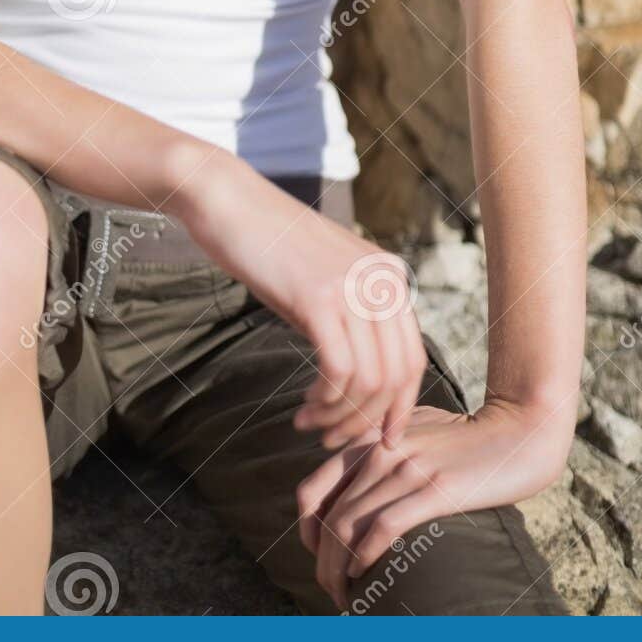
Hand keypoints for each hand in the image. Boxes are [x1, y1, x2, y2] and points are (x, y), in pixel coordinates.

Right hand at [171, 148, 427, 447]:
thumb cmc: (268, 247)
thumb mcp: (324, 282)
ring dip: (340, 417)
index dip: (400, 407)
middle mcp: (381, 278)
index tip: (378, 439)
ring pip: (370, 379)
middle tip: (331, 439)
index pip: (413, 358)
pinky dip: (326, 401)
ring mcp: (353, 285)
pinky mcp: (320, 296)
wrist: (228, 202)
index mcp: (389, 275)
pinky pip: (340, 369)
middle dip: (367, 421)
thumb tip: (365, 383)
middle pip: (397, 375)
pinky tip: (305, 407)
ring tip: (309, 424)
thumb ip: (351, 319)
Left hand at [296, 397, 570, 610]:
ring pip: (349, 525)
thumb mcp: (414, 429)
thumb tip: (356, 482)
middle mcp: (379, 452)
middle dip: (322, 563)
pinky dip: (365, 556)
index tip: (318, 559)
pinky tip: (365, 575)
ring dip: (339, 570)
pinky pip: (382, 526)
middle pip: (327, 517)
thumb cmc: (469, 436)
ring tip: (346, 597)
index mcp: (369, 440)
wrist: (518, 430)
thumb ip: (382, 446)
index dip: (306, 532)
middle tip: (331, 591)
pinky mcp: (434, 489)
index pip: (311, 491)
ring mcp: (405, 469)